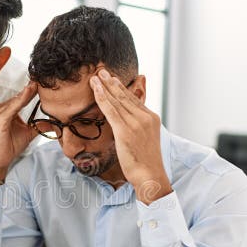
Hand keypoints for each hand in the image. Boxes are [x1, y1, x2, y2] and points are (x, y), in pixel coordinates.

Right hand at [0, 81, 38, 188]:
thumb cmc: (9, 147)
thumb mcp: (28, 133)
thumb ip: (39, 126)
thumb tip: (54, 123)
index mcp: (7, 110)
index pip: (22, 98)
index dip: (33, 90)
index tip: (44, 83)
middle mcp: (1, 109)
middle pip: (19, 96)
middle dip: (31, 89)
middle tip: (42, 79)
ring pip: (16, 100)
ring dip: (27, 93)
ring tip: (37, 84)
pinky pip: (12, 108)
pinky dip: (21, 100)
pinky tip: (28, 93)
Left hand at [90, 69, 171, 203]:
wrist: (150, 175)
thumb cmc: (146, 162)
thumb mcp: (145, 139)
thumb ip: (137, 127)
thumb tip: (127, 122)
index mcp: (151, 118)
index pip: (133, 99)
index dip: (121, 88)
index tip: (112, 79)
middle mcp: (145, 117)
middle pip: (124, 96)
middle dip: (111, 82)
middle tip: (102, 71)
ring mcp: (136, 123)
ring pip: (116, 100)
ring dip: (104, 86)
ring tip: (95, 77)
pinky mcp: (125, 131)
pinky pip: (110, 110)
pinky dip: (102, 97)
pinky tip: (95, 89)